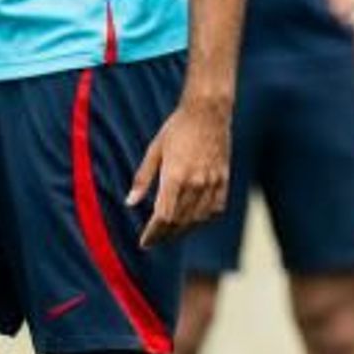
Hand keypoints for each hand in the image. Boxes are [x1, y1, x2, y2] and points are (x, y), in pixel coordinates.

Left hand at [129, 94, 232, 246]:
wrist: (208, 112)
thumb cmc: (177, 128)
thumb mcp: (154, 150)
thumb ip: (143, 178)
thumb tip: (130, 203)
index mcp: (175, 176)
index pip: (164, 217)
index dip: (154, 233)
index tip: (145, 242)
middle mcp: (195, 183)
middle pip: (179, 222)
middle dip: (165, 236)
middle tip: (154, 241)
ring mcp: (211, 182)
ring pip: (197, 219)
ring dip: (183, 231)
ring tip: (171, 234)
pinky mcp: (223, 179)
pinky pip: (215, 209)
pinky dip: (204, 219)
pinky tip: (194, 220)